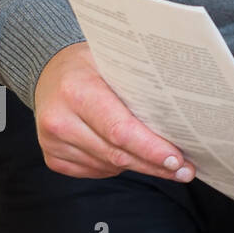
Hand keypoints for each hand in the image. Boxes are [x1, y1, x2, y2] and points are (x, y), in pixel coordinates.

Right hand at [33, 42, 195, 181]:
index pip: (120, 129)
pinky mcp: (53, 157)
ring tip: (167, 164)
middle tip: (184, 170)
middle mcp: (60, 120)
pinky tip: (131, 156)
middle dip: (154, 164)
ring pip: (108, 166)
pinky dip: (117, 166)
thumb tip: (179, 110)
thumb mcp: (112, 61)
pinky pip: (95, 171)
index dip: (150, 148)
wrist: (49, 74)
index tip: (177, 159)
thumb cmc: (89, 66)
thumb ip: (139, 83)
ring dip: (139, 167)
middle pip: (117, 153)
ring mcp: (53, 142)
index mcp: (78, 91)